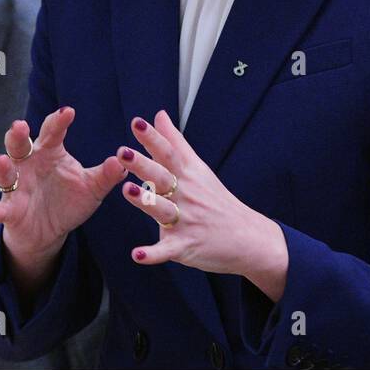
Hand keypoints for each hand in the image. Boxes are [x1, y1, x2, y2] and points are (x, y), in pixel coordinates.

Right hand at [0, 107, 125, 268]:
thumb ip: (106, 176)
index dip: (58, 121)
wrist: (48, 231)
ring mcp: (16, 187)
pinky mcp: (9, 210)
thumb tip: (124, 161)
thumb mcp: (91, 189)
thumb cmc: (69, 201)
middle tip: (20, 125)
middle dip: (17, 135)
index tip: (69, 112)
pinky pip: (3, 208)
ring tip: (1, 161)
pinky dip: (0, 210)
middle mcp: (28, 164)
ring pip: (5, 172)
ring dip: (2, 167)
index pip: (52, 132)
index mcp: (49, 152)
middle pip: (19, 144)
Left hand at [118, 110, 287, 292]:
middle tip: (122, 152)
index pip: (168, 152)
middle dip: (142, 164)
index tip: (136, 122)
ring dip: (146, 201)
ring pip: (162, 210)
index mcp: (187, 175)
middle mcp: (186, 195)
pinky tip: (137, 254)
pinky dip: (153, 254)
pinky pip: (166, 250)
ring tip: (129, 190)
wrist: (247, 236)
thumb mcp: (198, 167)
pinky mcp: (185, 246)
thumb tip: (158, 114)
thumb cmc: (217, 199)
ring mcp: (186, 221)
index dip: (152, 137)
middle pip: (162, 177)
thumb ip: (175, 141)